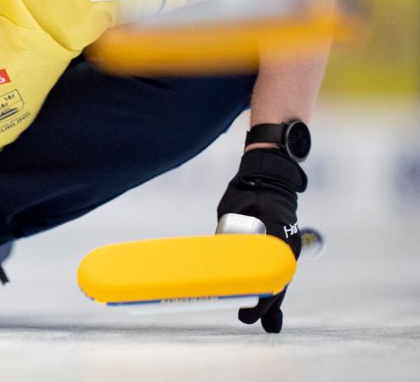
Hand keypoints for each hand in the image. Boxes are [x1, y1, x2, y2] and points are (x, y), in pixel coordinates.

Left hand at [217, 148, 305, 332]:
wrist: (267, 178)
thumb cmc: (248, 192)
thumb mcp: (234, 211)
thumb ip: (229, 231)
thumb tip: (218, 248)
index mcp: (276, 240)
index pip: (272, 277)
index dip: (263, 298)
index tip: (250, 312)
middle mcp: (284, 248)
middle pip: (276, 282)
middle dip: (266, 304)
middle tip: (248, 320)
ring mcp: (282, 249)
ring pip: (277, 279)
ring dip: (271, 300)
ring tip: (266, 322)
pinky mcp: (276, 248)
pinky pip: (273, 270)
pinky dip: (270, 285)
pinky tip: (264, 302)